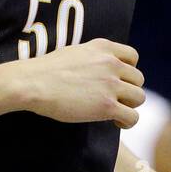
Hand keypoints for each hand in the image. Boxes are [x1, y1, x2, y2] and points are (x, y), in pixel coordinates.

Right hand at [19, 38, 144, 126]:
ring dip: (130, 106)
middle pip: (138, 79)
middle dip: (129, 91)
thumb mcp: (75, 52)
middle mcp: (111, 63)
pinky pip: (132, 117)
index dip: (129, 71)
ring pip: (139, 98)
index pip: (133, 57)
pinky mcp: (107, 106)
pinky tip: (116, 123)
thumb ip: (93, 57)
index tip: (118, 81)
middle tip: (114, 100)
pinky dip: (127, 122)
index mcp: (103, 48)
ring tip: (116, 113)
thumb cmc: (45, 71)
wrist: (31, 83)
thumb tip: (100, 68)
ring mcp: (110, 85)